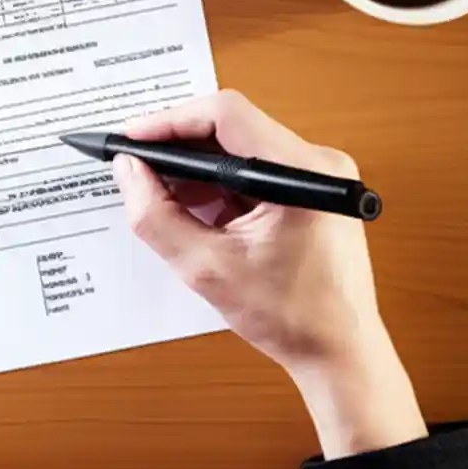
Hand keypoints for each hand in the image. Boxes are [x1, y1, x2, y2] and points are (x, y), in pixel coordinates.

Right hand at [114, 90, 425, 459]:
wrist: (340, 353)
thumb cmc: (290, 317)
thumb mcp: (205, 267)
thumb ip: (156, 216)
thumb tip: (127, 170)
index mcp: (301, 172)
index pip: (225, 115)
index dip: (170, 122)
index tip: (131, 140)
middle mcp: (317, 162)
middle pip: (231, 129)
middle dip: (178, 149)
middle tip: (136, 170)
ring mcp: (318, 175)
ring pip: (238, 150)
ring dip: (196, 171)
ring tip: (161, 200)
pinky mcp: (311, 191)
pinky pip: (253, 172)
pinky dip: (218, 187)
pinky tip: (194, 213)